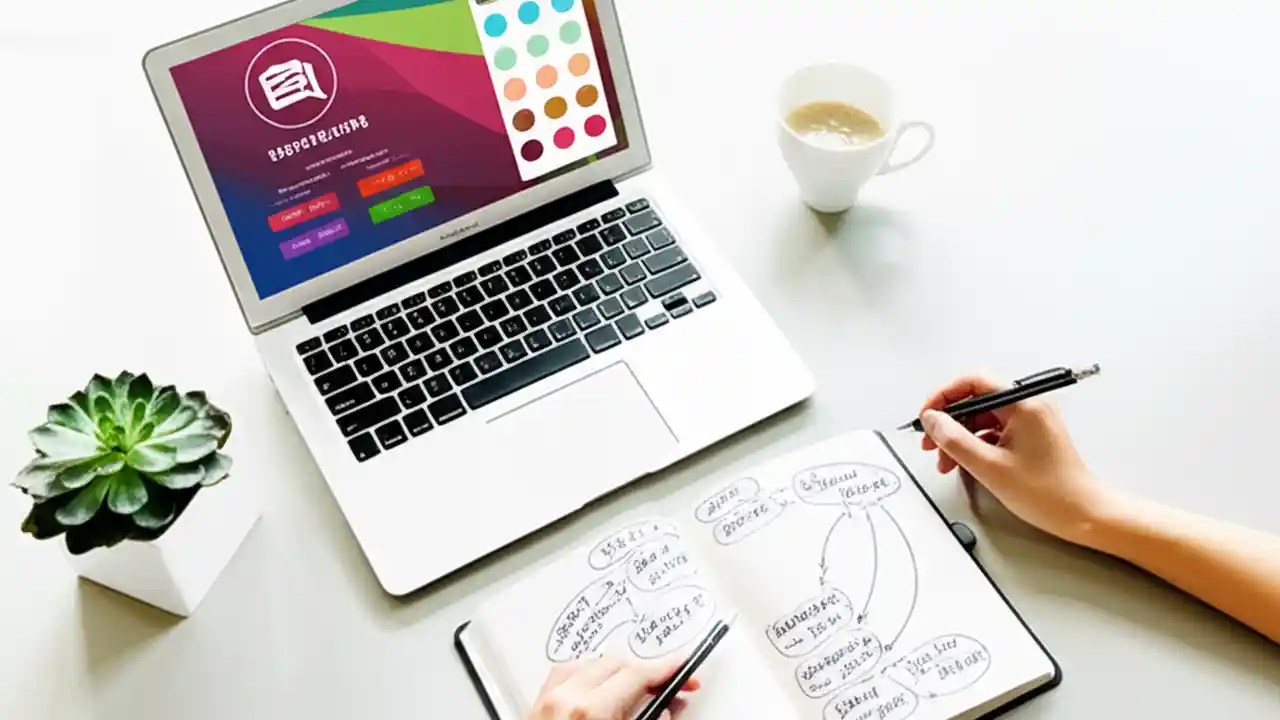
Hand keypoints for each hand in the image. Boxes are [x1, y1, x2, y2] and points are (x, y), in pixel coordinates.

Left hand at [526, 656, 700, 719]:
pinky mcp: (534, 708)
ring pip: (589, 664)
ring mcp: (546, 701)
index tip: (681, 670)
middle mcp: (565, 700)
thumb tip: (664, 713)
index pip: (637, 674)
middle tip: (667, 687)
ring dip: (615, 672)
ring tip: (636, 689)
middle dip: (645, 673)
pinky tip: (599, 688)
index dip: (666, 670)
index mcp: (591, 712)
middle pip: (615, 664)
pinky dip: (587, 676)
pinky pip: (566, 676)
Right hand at [918, 374, 1114, 545]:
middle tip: (929, 443)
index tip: (927, 417)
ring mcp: (1030, 422)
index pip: (974, 382)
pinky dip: (975, 446)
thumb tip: (932, 420)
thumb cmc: (1047, 493)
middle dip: (949, 422)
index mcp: (1024, 405)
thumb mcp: (990, 467)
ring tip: (945, 462)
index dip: (944, 396)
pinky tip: (964, 464)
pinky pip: (994, 433)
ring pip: (982, 419)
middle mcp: (1029, 406)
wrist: (1084, 515)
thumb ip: (954, 440)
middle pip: (976, 401)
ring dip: (959, 438)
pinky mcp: (1030, 437)